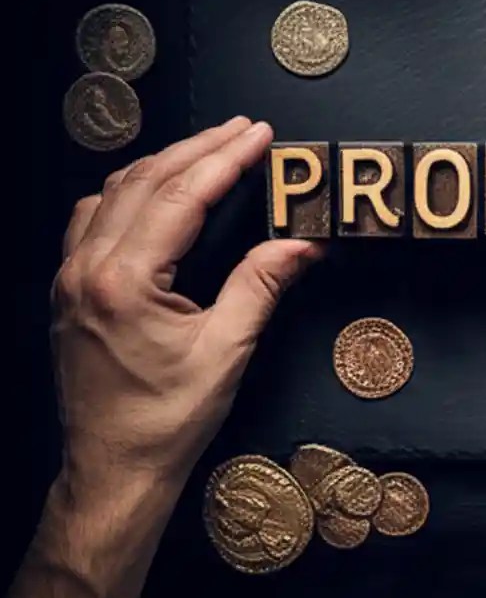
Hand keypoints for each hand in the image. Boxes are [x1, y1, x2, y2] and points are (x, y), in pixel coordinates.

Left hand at [11, 117, 321, 597]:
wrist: (112, 469)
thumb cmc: (169, 419)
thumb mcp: (227, 351)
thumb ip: (261, 285)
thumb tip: (306, 241)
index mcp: (124, 281)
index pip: (180, 197)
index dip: (225, 159)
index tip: (261, 135)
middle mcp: (86, 269)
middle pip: (144, 182)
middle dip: (198, 149)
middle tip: (245, 129)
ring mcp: (69, 277)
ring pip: (113, 194)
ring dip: (163, 164)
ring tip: (210, 148)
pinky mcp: (68, 290)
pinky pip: (92, 219)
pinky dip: (129, 192)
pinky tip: (155, 190)